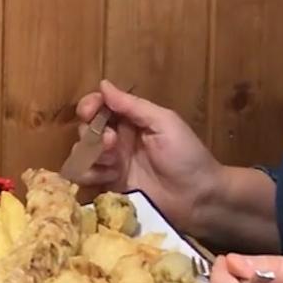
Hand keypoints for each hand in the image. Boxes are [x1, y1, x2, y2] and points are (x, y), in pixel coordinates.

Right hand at [75, 80, 224, 227]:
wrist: (198, 198)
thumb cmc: (186, 156)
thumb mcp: (164, 123)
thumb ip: (133, 106)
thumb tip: (103, 84)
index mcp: (132, 120)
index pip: (101, 106)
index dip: (90, 106)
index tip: (88, 111)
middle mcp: (119, 139)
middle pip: (88, 129)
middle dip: (92, 133)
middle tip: (111, 143)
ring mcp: (114, 164)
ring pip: (84, 152)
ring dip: (91, 154)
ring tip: (112, 164)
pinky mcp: (111, 186)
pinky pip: (87, 176)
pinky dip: (89, 174)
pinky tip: (107, 177)